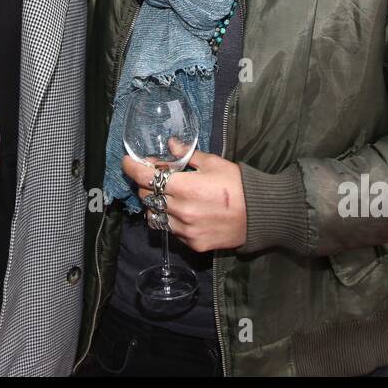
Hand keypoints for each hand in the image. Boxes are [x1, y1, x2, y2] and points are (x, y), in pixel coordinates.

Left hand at [122, 149, 246, 252]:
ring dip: (157, 203)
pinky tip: (184, 212)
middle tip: (158, 176)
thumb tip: (171, 144)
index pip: (144, 178)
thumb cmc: (238, 184)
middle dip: (147, 184)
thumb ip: (188, 155)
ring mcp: (185, 230)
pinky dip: (170, 219)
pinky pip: (170, 230)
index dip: (132, 168)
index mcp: (184, 187)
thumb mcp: (214, 163)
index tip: (127, 161)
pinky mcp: (192, 243)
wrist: (260, 215)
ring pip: (155, 215)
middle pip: (147, 195)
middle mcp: (180, 210)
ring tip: (170, 196)